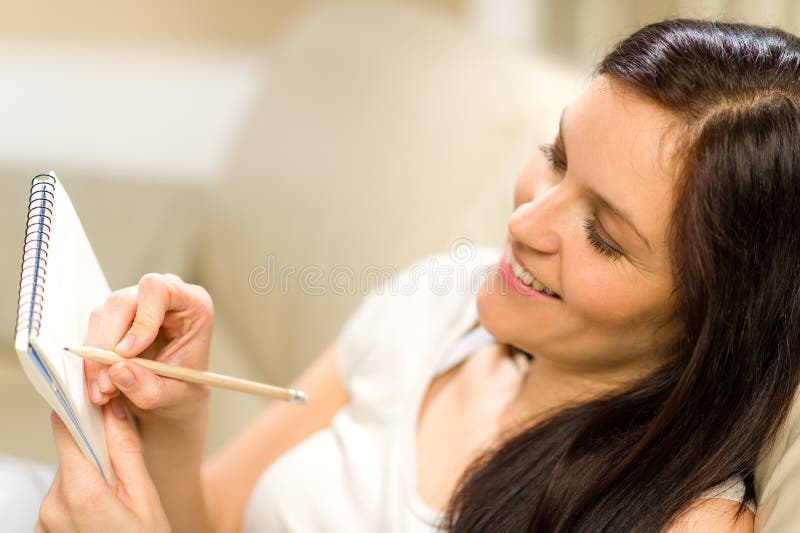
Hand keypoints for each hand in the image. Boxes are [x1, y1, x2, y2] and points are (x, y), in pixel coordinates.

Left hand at [36, 401, 169, 532]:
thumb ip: (125, 450)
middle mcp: (52, 506)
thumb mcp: (144, 496)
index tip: (96, 404)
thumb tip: (114, 409)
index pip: (66, 430)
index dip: (82, 412)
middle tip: (123, 476)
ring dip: (89, 481)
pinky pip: (61, 502)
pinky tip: (102, 518)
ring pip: (68, 479)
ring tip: (115, 505)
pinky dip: (80, 501)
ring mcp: (44, 523)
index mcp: (79, 491)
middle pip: (71, 456)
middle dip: (95, 457)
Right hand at [83, 273, 212, 425]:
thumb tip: (118, 369)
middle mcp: (162, 297)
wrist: (176, 396)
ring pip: (102, 316)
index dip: (141, 319)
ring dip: (97, 357)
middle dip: (109, 345)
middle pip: (121, 302)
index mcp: (192, 304)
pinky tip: (101, 385)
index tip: (128, 353)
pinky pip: (93, 331)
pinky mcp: (116, 318)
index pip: (158, 290)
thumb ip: (151, 387)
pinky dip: (92, 360)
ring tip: (106, 392)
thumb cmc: (185, 388)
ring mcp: (136, 304)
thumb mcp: (176, 396)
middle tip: (108, 384)